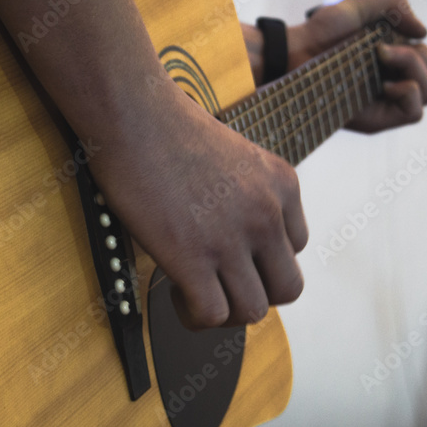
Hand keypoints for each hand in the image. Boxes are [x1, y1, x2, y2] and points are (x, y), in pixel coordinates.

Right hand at [87, 73, 306, 329]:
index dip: (261, 258)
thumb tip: (228, 234)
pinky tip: (173, 290)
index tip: (228, 252)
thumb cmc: (166, 125)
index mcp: (282, 184)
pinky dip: (194, 316)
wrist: (132, 111)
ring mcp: (232, 237)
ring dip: (224, 311)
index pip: (295, 246)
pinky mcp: (193, 256)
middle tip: (217, 283)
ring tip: (192, 290)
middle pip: (287, 288)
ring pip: (253, 310)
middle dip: (253, 294)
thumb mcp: (233, 155)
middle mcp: (267, 213)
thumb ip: (245, 193)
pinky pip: (212, 314)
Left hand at [286, 0, 426, 131]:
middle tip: (384, 51)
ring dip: (415, 68)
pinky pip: (415, 113)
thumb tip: (425, 33)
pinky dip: (408, 91)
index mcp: (397, 63)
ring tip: (381, 60)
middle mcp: (396, 84)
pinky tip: (384, 83)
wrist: (294, 52)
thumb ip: (395, 8)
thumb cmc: (320, 32)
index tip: (390, 39)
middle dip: (424, 59)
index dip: (424, 52)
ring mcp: (387, 103)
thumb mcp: (361, 8)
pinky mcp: (377, 119)